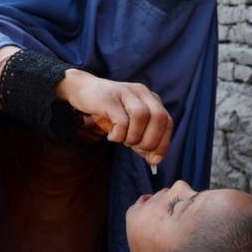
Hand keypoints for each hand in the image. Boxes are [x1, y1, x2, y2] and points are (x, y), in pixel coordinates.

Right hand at [56, 69, 173, 164]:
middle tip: (135, 148)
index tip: (154, 159)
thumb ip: (143, 142)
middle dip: (151, 140)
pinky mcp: (110, 98)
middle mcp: (142, 92)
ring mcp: (126, 92)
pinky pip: (121, 119)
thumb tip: (155, 160)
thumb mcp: (130, 127)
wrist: (83, 91)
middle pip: (159, 117)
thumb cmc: (110, 112)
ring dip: (134, 136)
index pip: (168, 122)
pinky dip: (119, 134)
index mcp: (151, 99)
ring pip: (141, 116)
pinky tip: (112, 137)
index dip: (164, 143)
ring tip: (123, 140)